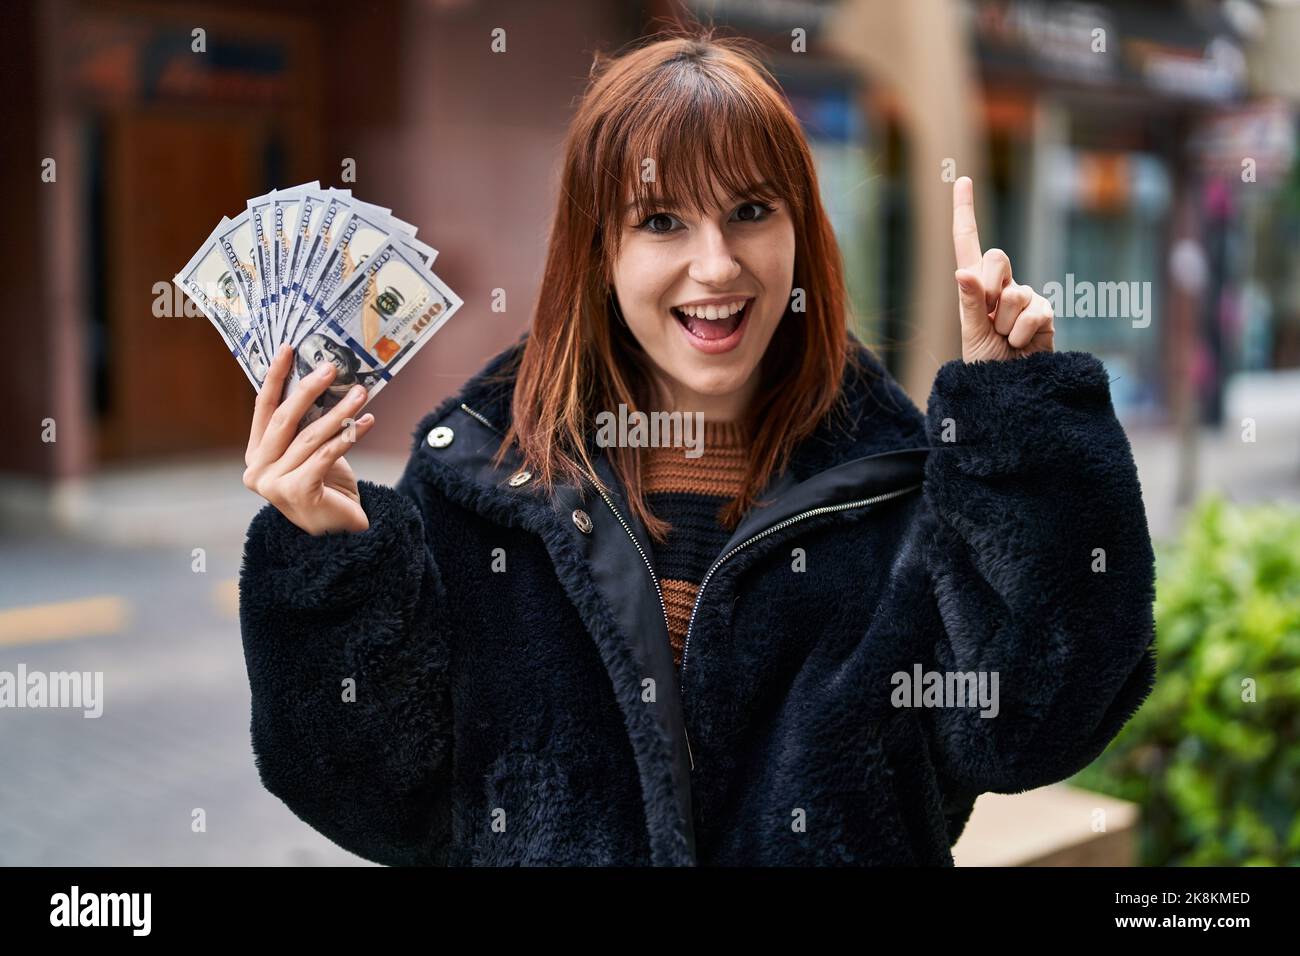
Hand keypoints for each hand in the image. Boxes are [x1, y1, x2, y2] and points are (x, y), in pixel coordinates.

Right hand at [242, 344, 376, 534]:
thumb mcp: (311, 452)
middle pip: (284, 419)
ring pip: (311, 436)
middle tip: (332, 366)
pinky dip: (350, 435)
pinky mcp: (298, 492)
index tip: (288, 348)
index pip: (264, 409)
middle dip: (309, 388)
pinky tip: (368, 421)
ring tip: (362, 392)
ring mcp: (274, 485)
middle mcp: (258, 470)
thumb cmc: (327, 488)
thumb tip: (321, 379)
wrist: (340, 533)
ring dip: (340, 411)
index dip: (275, 377)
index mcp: (256, 456)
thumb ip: (305, 425)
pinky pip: (327, 454)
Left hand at [952, 176, 1053, 361]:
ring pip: (1014, 292)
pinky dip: (1020, 335)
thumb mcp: (971, 336)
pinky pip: (1033, 312)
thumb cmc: (985, 365)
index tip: (961, 179)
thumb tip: (962, 272)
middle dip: (987, 290)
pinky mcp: (1045, 312)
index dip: (965, 211)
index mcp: (974, 287)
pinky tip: (1021, 347)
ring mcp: (1025, 297)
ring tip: (1004, 343)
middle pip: (996, 258)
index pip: (968, 243)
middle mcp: (1000, 285)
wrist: (1010, 391)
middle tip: (989, 324)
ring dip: (1003, 325)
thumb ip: (969, 304)